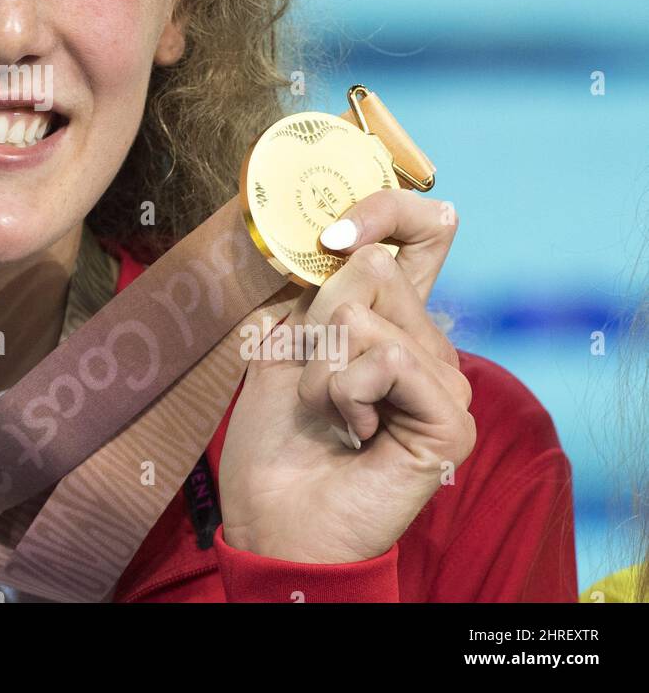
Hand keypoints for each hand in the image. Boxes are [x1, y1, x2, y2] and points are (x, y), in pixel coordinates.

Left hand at [217, 189, 474, 563]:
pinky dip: (346, 390)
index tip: (332, 236)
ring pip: (369, 312)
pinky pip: (389, 357)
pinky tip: (355, 431)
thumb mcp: (286, 344)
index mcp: (391, 320)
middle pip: (374, 267)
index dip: (386, 209)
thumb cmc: (275, 438)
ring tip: (331, 413)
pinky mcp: (452, 417)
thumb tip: (342, 238)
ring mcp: (445, 380)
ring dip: (322, 365)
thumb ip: (320, 289)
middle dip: (317, 320)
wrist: (275, 517)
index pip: (423, 232)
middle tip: (314, 381)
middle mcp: (427, 344)